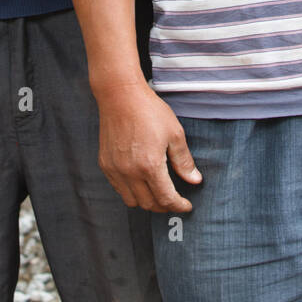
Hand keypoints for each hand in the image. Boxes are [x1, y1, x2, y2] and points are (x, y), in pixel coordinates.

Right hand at [97, 80, 201, 212]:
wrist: (120, 95)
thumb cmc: (150, 111)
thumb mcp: (174, 133)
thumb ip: (184, 161)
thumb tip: (195, 180)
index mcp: (150, 165)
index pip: (166, 199)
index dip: (178, 206)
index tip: (187, 206)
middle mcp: (130, 172)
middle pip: (148, 204)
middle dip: (164, 206)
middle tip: (174, 200)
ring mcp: (115, 169)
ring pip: (131, 201)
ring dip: (146, 201)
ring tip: (157, 192)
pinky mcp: (105, 164)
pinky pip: (118, 188)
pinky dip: (131, 191)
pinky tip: (140, 181)